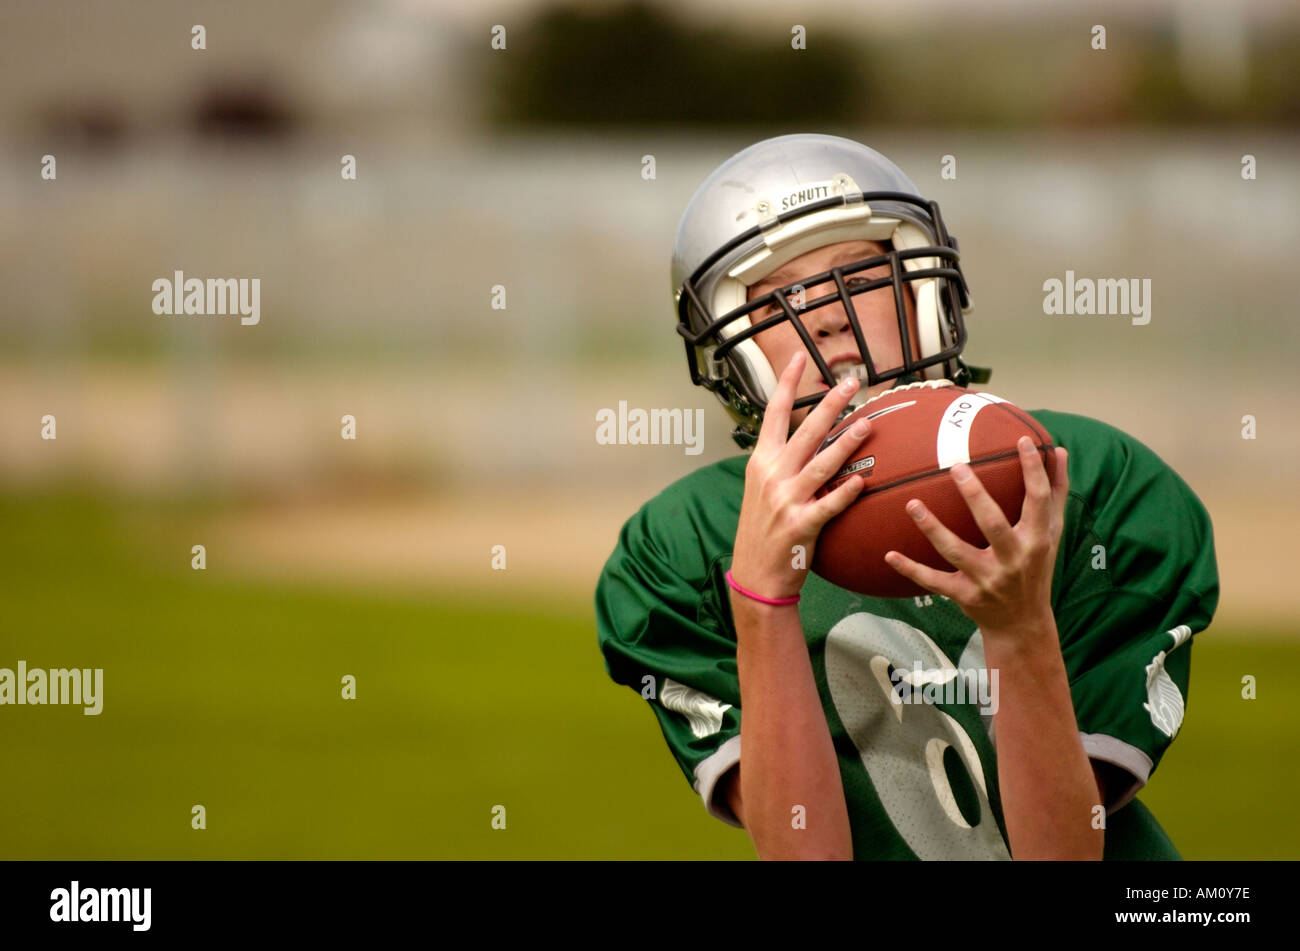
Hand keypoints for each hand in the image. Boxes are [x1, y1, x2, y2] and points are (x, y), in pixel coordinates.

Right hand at [730, 351, 872, 603]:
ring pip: (820, 464)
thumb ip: (782, 463)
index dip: (785, 383)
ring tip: (867, 425)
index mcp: (761, 462)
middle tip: (851, 382)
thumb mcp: (763, 490)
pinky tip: (862, 481)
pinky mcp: (800, 525)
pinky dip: (845, 492)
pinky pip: (828, 504)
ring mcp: (785, 500)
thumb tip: (810, 439)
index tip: (798, 357)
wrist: (755, 575)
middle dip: (828, 404)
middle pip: (804, 431)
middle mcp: (771, 475)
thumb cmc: (764, 530)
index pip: (773, 413)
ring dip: (845, 443)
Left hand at [884, 436, 1068, 634]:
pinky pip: (933, 581)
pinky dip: (911, 569)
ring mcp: (987, 579)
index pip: (1038, 500)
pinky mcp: (964, 595)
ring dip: (932, 528)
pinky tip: (889, 554)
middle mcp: (1013, 559)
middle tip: (957, 467)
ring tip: (912, 504)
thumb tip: (1061, 452)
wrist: (1023, 624)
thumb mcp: (1052, 534)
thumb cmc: (1036, 568)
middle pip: (993, 524)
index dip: (1033, 470)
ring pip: (956, 551)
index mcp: (1036, 540)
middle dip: (975, 496)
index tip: (1022, 441)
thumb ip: (1056, 494)